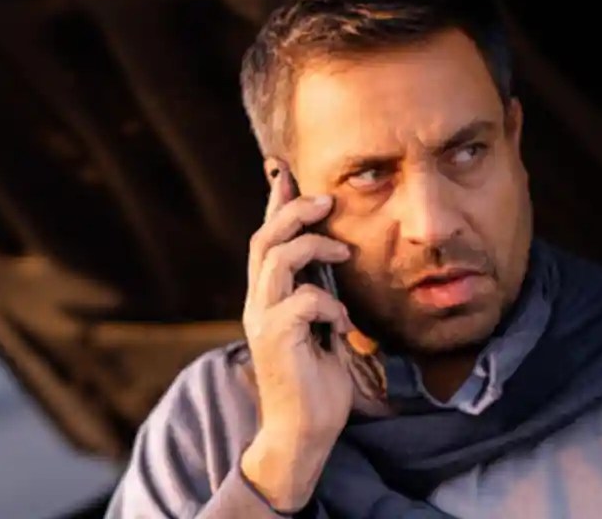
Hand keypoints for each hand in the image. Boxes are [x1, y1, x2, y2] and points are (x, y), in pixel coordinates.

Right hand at [239, 162, 354, 512]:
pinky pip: (303, 300)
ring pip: (276, 257)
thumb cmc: (317, 382)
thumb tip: (336, 262)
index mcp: (267, 295)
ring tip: (344, 252)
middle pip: (265, 238)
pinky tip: (343, 325)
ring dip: (313, 245)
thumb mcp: (322, 327)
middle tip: (327, 200)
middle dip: (294, 210)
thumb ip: (320, 295)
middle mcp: (258, 301)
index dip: (274, 202)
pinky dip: (329, 304)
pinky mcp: (275, 337)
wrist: (301, 431)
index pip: (266, 238)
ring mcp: (262, 318)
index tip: (283, 169)